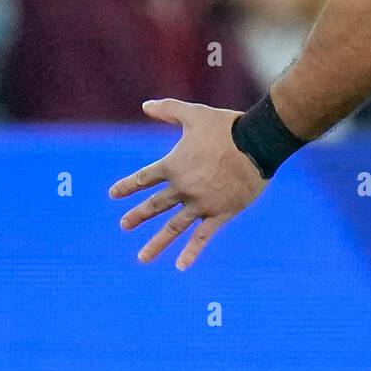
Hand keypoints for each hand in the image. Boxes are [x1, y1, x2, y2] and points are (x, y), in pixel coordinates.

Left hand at [110, 98, 266, 269]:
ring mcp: (200, 203)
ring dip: (156, 243)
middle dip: (137, 216)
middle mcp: (182, 188)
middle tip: (124, 225)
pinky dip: (191, 252)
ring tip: (142, 257)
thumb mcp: (194, 114)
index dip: (128, 186)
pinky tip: (180, 266)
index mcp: (174, 165)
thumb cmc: (226, 127)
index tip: (114, 195)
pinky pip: (202, 237)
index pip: (144, 178)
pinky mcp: (220, 213)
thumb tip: (145, 105)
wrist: (257, 143)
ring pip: (173, 227)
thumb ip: (168, 110)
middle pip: (154, 205)